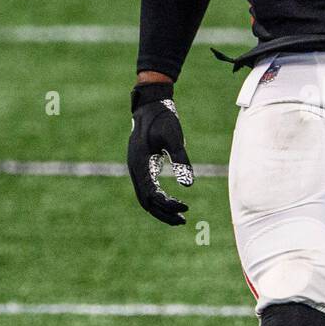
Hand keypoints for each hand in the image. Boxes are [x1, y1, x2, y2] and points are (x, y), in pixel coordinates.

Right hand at [127, 82, 193, 224]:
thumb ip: (180, 160)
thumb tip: (189, 184)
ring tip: (180, 216)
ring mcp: (137, 168)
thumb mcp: (174, 138)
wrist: (150, 104)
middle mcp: (135, 169)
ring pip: (146, 197)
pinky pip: (148, 188)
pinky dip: (158, 198)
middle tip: (183, 221)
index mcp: (139, 163)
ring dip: (161, 208)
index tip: (185, 208)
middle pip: (146, 201)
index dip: (167, 204)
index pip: (151, 194)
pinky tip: (171, 201)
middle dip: (163, 213)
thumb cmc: (163, 118)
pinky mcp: (142, 166)